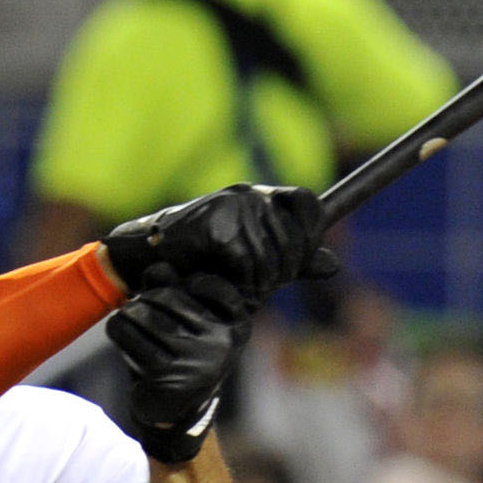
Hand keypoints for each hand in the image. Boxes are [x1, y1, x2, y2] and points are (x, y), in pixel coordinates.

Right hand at [100, 184, 335, 299]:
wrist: (148, 258)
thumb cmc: (201, 260)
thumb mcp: (254, 259)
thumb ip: (292, 261)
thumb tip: (334, 265)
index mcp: (262, 196)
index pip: (309, 204)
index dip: (310, 236)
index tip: (293, 262)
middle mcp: (251, 195)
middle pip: (294, 241)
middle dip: (281, 272)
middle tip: (257, 284)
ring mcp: (233, 207)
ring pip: (272, 257)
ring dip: (258, 283)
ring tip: (238, 287)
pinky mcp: (215, 225)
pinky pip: (248, 264)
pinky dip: (239, 283)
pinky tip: (224, 283)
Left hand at [102, 270, 252, 468]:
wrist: (174, 411)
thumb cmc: (181, 354)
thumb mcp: (185, 320)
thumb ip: (174, 289)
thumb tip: (157, 267)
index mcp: (237, 326)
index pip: (209, 284)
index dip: (186, 282)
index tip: (177, 295)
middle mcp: (223, 344)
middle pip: (168, 297)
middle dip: (148, 299)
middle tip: (143, 311)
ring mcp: (196, 362)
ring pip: (144, 314)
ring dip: (129, 314)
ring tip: (130, 322)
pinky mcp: (167, 376)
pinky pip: (128, 336)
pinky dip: (119, 331)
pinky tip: (121, 334)